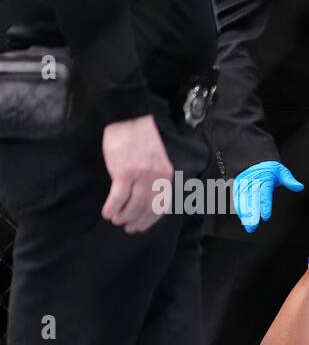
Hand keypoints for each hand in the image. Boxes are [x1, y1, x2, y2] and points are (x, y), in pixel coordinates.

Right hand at [101, 115, 174, 233]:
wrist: (130, 117)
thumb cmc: (141, 138)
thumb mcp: (156, 159)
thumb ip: (154, 177)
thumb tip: (144, 196)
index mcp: (166, 175)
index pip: (161, 204)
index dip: (151, 219)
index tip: (142, 226)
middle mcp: (156, 178)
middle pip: (147, 207)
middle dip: (137, 220)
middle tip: (128, 227)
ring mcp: (141, 175)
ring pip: (134, 205)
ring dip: (124, 216)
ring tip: (116, 220)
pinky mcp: (124, 172)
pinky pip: (119, 196)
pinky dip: (112, 207)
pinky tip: (107, 212)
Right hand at [233, 161, 303, 232]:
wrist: (253, 160)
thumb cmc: (269, 168)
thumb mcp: (281, 171)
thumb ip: (290, 180)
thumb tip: (300, 187)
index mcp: (263, 178)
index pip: (264, 194)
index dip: (265, 206)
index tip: (266, 217)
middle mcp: (251, 182)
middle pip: (251, 200)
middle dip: (252, 214)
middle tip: (254, 226)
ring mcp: (243, 185)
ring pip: (242, 202)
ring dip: (244, 215)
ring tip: (249, 227)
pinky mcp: (237, 188)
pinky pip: (237, 200)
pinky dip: (240, 210)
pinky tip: (244, 220)